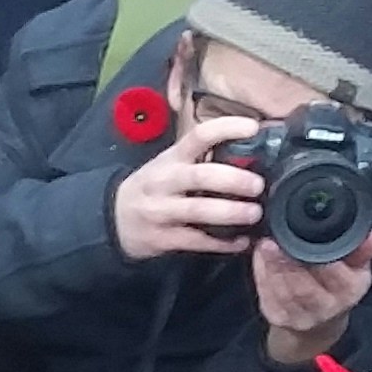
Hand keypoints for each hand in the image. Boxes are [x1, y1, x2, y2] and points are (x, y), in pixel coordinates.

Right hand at [111, 104, 267, 260]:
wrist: (113, 218)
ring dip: (230, 212)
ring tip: (254, 214)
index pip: (198, 135)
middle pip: (200, 176)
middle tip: (258, 185)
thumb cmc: (153, 188)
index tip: (253, 128)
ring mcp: (161, 211)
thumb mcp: (169, 165)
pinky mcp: (162, 238)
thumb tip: (250, 152)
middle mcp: (165, 182)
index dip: (226, 128)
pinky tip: (241, 242)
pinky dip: (221, 243)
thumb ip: (201, 158)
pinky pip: (195, 241)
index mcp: (171, 159)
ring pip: (198, 210)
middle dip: (233, 179)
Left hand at [252, 227, 371, 362]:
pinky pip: (267, 294)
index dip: (320, 260)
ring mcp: (299, 316)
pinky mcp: (278, 317)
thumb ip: (363, 251)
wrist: (319, 324)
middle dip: (287, 264)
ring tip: (266, 246)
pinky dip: (262, 273)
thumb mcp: (357, 269)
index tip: (305, 239)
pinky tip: (260, 256)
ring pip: (283, 291)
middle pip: (303, 286)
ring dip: (271, 267)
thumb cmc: (338, 287)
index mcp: (349, 291)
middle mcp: (325, 307)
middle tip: (274, 242)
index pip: (334, 275)